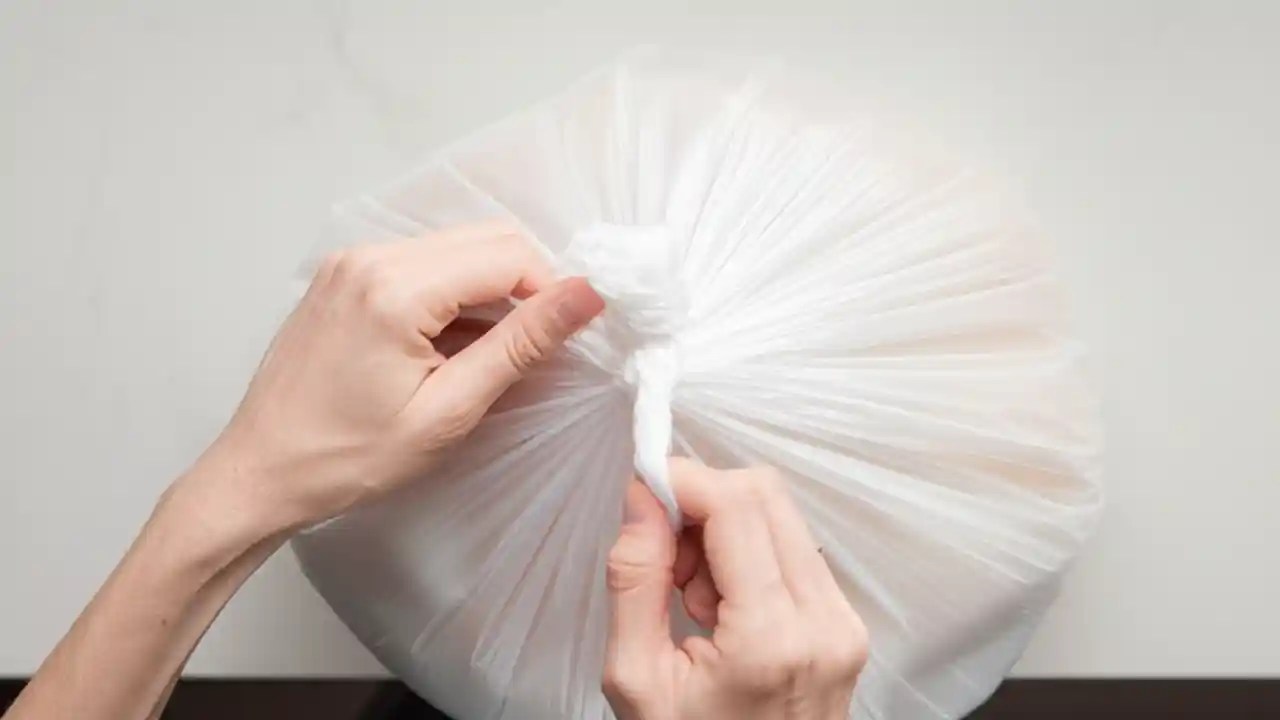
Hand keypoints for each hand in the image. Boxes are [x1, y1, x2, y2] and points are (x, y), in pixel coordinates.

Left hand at [179, 221, 603, 534]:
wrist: (258, 473)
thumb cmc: (349, 459)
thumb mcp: (448, 411)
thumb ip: (520, 345)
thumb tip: (587, 295)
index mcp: (395, 288)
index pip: (508, 254)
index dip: (551, 292)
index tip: (562, 343)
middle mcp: (371, 256)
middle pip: (485, 239)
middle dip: (526, 286)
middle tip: (534, 350)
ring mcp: (352, 261)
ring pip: (456, 248)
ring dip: (490, 292)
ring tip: (489, 357)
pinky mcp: (344, 274)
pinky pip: (422, 263)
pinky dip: (453, 295)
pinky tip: (450, 348)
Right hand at [604, 460, 867, 719]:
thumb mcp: (636, 679)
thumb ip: (635, 580)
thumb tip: (642, 498)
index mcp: (771, 639)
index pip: (736, 505)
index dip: (683, 478)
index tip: (643, 484)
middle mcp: (823, 622)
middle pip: (765, 496)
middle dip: (701, 504)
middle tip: (664, 556)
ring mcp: (843, 623)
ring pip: (781, 518)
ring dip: (724, 533)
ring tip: (693, 600)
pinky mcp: (846, 624)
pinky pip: (794, 551)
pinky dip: (748, 558)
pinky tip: (723, 610)